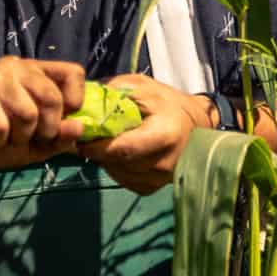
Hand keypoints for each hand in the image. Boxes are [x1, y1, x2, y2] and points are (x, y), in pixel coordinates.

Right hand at [0, 57, 85, 170]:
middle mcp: (17, 67)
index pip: (74, 73)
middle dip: (43, 132)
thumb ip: (59, 138)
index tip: (57, 124)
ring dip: (15, 138)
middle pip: (52, 99)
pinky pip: (0, 125)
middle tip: (21, 138)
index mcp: (36, 72)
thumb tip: (80, 128)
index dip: (74, 102)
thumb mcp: (33, 145)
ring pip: (27, 114)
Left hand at [80, 74, 213, 193]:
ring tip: (101, 144)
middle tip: (84, 139)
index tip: (81, 137)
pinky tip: (116, 154)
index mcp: (164, 135)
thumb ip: (114, 91)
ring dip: (103, 161)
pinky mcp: (153, 188)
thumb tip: (82, 101)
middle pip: (117, 163)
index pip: (123, 149)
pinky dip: (114, 168)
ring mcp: (160, 179)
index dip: (97, 146)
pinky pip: (123, 181)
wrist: (195, 124)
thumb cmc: (167, 103)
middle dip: (96, 152)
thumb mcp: (143, 87)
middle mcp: (165, 163)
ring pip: (117, 174)